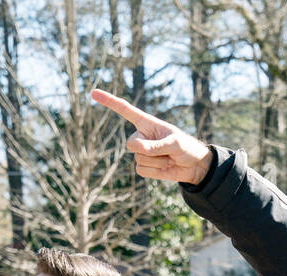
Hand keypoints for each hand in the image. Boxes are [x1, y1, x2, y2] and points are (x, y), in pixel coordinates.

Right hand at [90, 89, 213, 184]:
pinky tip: (165, 167)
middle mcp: (141, 136)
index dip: (109, 102)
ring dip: (157, 162)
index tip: (93, 93)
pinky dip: (155, 171)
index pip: (125, 110)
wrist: (193, 166)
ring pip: (139, 159)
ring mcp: (142, 152)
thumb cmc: (186, 148)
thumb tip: (138, 149)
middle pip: (131, 144)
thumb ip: (156, 146)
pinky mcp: (144, 167)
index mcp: (147, 123)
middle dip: (149, 150)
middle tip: (167, 150)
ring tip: (168, 158)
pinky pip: (142, 171)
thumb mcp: (174, 143)